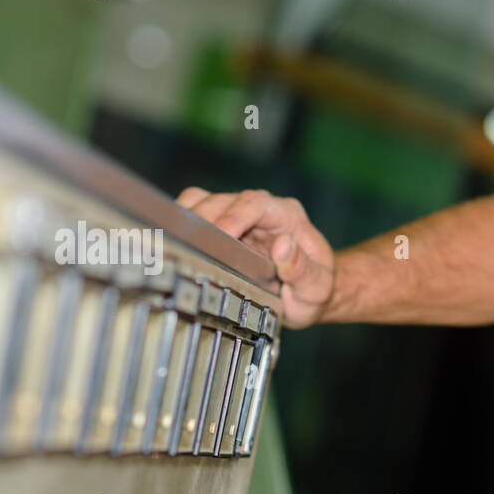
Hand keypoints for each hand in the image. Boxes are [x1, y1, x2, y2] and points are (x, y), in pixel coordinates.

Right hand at [176, 187, 334, 327]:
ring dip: (187, 221)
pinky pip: (196, 215)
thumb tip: (284, 245)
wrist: (311, 294)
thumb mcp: (317, 288)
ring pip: (203, 202)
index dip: (231, 217)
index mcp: (288, 216)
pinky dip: (183, 226)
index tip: (215, 239)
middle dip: (202, 221)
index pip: (254, 203)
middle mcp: (263, 209)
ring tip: (176, 244)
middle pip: (223, 200)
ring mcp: (241, 216)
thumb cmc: (316, 290)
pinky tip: (176, 245)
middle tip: (187, 247)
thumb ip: (303, 270)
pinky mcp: (224, 226)